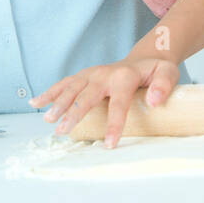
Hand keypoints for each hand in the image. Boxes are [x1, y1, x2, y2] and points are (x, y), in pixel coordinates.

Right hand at [29, 57, 180, 148]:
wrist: (144, 57)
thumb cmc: (156, 70)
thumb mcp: (168, 73)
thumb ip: (164, 85)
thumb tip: (155, 101)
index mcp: (125, 76)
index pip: (118, 103)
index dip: (114, 124)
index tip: (108, 144)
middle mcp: (104, 73)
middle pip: (87, 95)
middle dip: (74, 112)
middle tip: (63, 130)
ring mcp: (91, 73)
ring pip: (71, 88)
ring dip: (58, 103)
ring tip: (48, 121)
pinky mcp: (83, 76)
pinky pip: (64, 83)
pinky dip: (49, 92)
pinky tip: (35, 103)